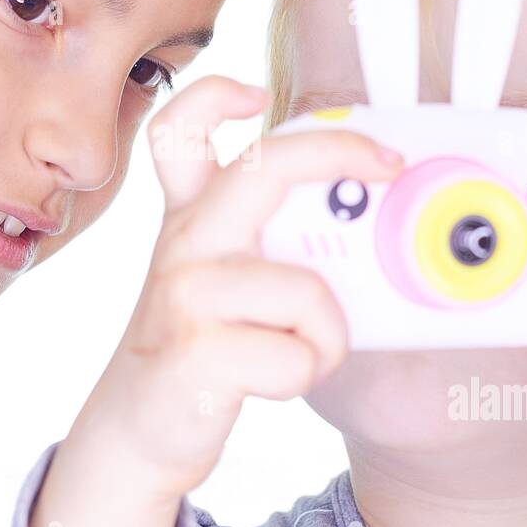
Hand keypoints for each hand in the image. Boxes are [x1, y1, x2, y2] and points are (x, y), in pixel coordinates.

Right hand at [30, 76, 403, 526]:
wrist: (136, 431)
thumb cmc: (203, 349)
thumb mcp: (219, 282)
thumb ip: (269, 246)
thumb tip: (376, 220)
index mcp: (190, 218)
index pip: (179, 131)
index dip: (215, 96)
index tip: (259, 95)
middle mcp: (184, 242)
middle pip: (265, 167)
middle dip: (340, 152)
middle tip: (390, 165)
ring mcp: (185, 294)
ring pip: (309, 293)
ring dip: (327, 336)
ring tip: (296, 352)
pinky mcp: (195, 351)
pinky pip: (300, 356)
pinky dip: (305, 374)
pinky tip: (267, 381)